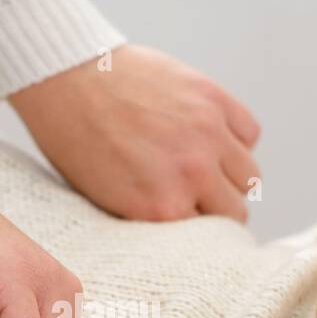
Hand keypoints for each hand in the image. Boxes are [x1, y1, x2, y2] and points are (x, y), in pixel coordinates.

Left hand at [10, 45, 260, 221]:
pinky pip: (249, 133)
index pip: (208, 239)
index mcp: (162, 207)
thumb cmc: (75, 140)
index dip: (198, 232)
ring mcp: (207, 133)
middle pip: (236, 212)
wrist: (66, 78)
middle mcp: (192, 173)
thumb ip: (152, 216)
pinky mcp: (213, 97)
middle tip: (200, 201)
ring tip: (207, 169)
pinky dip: (236, 139)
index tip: (192, 226)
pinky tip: (211, 138)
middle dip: (218, 210)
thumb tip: (184, 227)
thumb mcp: (106, 199)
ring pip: (250, 176)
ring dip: (231, 178)